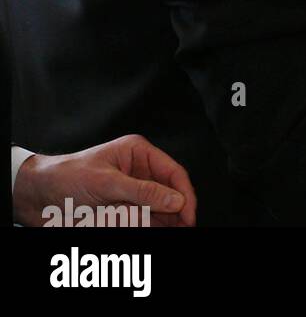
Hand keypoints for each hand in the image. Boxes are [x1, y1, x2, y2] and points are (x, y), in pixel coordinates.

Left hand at [13, 134, 196, 227]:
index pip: (172, 172)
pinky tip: (155, 230)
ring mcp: (131, 192)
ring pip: (158, 210)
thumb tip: (174, 199)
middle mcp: (138, 171)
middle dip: (177, 210)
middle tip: (185, 227)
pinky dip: (149, 227)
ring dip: (163, 222)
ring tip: (173, 230)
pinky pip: (142, 221)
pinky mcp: (122, 210)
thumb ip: (143, 192)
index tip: (188, 214)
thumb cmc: (68, 176)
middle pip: (169, 192)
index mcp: (138, 153)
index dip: (184, 193)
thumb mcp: (108, 183)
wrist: (38, 195)